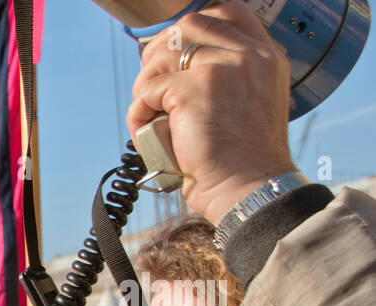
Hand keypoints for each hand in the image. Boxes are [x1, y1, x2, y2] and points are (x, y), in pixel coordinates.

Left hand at [126, 2, 295, 223]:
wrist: (249, 188)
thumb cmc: (243, 159)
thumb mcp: (250, 102)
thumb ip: (229, 76)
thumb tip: (179, 64)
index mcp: (265, 55)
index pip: (226, 13)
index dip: (192, 28)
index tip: (176, 54)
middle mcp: (248, 55)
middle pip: (188, 25)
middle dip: (160, 51)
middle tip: (153, 85)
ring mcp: (221, 68)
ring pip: (163, 56)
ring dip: (145, 85)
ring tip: (151, 115)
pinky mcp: (194, 90)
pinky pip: (148, 90)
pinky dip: (139, 113)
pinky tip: (151, 133)